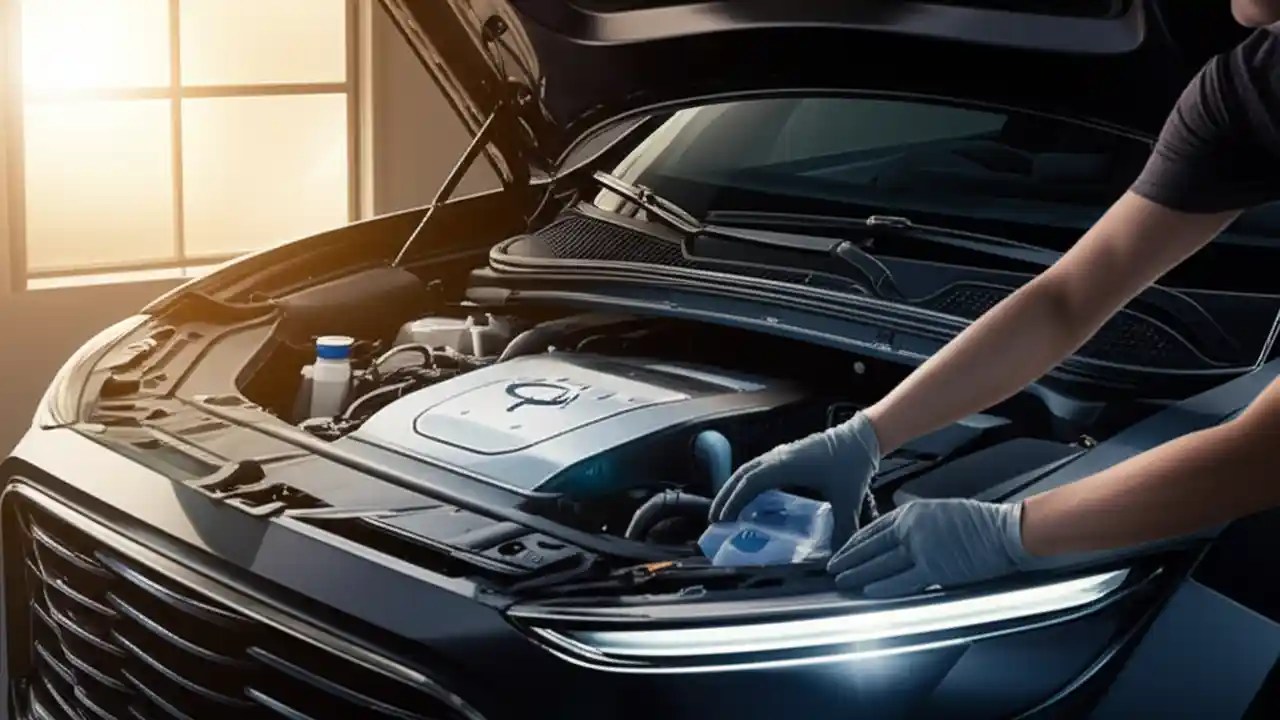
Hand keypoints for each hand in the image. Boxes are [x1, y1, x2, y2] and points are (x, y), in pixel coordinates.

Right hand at [709, 412, 881, 545]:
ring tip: (725, 509)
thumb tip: (838, 557)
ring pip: (747, 470)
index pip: (750, 484)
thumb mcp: (848, 499)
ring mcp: (781, 454)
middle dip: (725, 496)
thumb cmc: (852, 465)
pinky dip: (747, 483)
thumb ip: (843, 528)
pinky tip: (749, 497)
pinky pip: (758, 468)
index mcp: (786, 466)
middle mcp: (778, 457)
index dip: (734, 501)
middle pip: (741, 475)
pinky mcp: (786, 455)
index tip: (722, 520)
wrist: (861, 438)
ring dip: (733, 488)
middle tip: (714, 519)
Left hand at [827, 498, 1031, 596]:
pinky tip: (868, 592)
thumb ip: (917, 518)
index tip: (842, 551)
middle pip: (872, 546)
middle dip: (849, 559)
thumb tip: (901, 523)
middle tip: (831, 568)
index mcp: (911, 513)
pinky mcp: (934, 567)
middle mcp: (911, 528)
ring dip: (858, 573)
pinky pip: (902, 580)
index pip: (874, 529)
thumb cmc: (977, 522)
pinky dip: (883, 587)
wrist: (1003, 531)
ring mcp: (921, 547)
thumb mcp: (939, 510)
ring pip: (881, 563)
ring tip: (842, 581)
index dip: (855, 543)